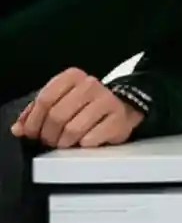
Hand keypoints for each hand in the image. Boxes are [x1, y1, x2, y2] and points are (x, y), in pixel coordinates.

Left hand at [10, 68, 143, 148]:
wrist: (121, 109)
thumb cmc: (85, 107)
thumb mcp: (59, 102)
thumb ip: (36, 113)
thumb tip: (18, 128)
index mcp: (72, 77)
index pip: (45, 99)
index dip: (34, 121)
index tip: (32, 133)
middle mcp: (90, 84)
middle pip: (57, 115)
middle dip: (49, 134)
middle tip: (49, 141)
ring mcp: (107, 101)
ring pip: (73, 129)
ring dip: (64, 142)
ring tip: (65, 143)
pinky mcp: (118, 119)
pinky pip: (91, 139)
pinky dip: (82, 145)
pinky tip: (83, 142)